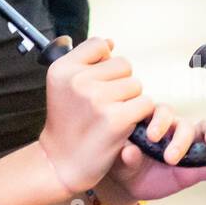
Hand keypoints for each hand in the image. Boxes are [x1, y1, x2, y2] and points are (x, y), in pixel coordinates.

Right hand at [39, 35, 158, 195]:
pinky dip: (139, 115)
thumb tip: (111, 42)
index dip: (104, 63)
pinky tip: (122, 126)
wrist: (60, 162)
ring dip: (130, 100)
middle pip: (123, 64)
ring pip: (136, 84)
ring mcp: (96, 99)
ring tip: (110, 116)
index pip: (100, 45)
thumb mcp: (62, 84)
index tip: (94, 84)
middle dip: (120, 83)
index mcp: (62, 68)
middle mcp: (77, 80)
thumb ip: (84, 60)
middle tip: (103, 104)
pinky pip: (145, 103)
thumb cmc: (67, 122)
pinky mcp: (115, 119)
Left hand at [104, 110, 205, 202]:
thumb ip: (126, 157)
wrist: (130, 183)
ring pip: (203, 133)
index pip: (162, 113)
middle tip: (169, 158)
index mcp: (153, 124)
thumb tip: (129, 152)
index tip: (152, 137)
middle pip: (184, 124)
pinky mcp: (198, 168)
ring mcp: (189, 147)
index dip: (160, 121)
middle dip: (179, 139)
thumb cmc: (123, 164)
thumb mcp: (121, 163)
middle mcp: (173, 130)